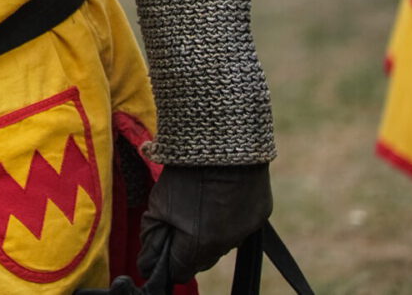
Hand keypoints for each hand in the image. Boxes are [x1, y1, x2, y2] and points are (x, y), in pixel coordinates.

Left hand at [138, 163, 271, 282]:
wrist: (221, 141)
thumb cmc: (185, 172)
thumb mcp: (159, 205)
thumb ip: (153, 238)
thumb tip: (149, 262)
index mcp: (200, 245)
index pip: (180, 271)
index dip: (166, 262)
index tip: (160, 248)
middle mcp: (228, 244)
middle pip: (202, 259)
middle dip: (187, 247)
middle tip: (176, 223)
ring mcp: (248, 230)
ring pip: (222, 244)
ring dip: (209, 234)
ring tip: (197, 206)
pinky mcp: (261, 214)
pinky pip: (240, 227)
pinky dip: (228, 219)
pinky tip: (217, 198)